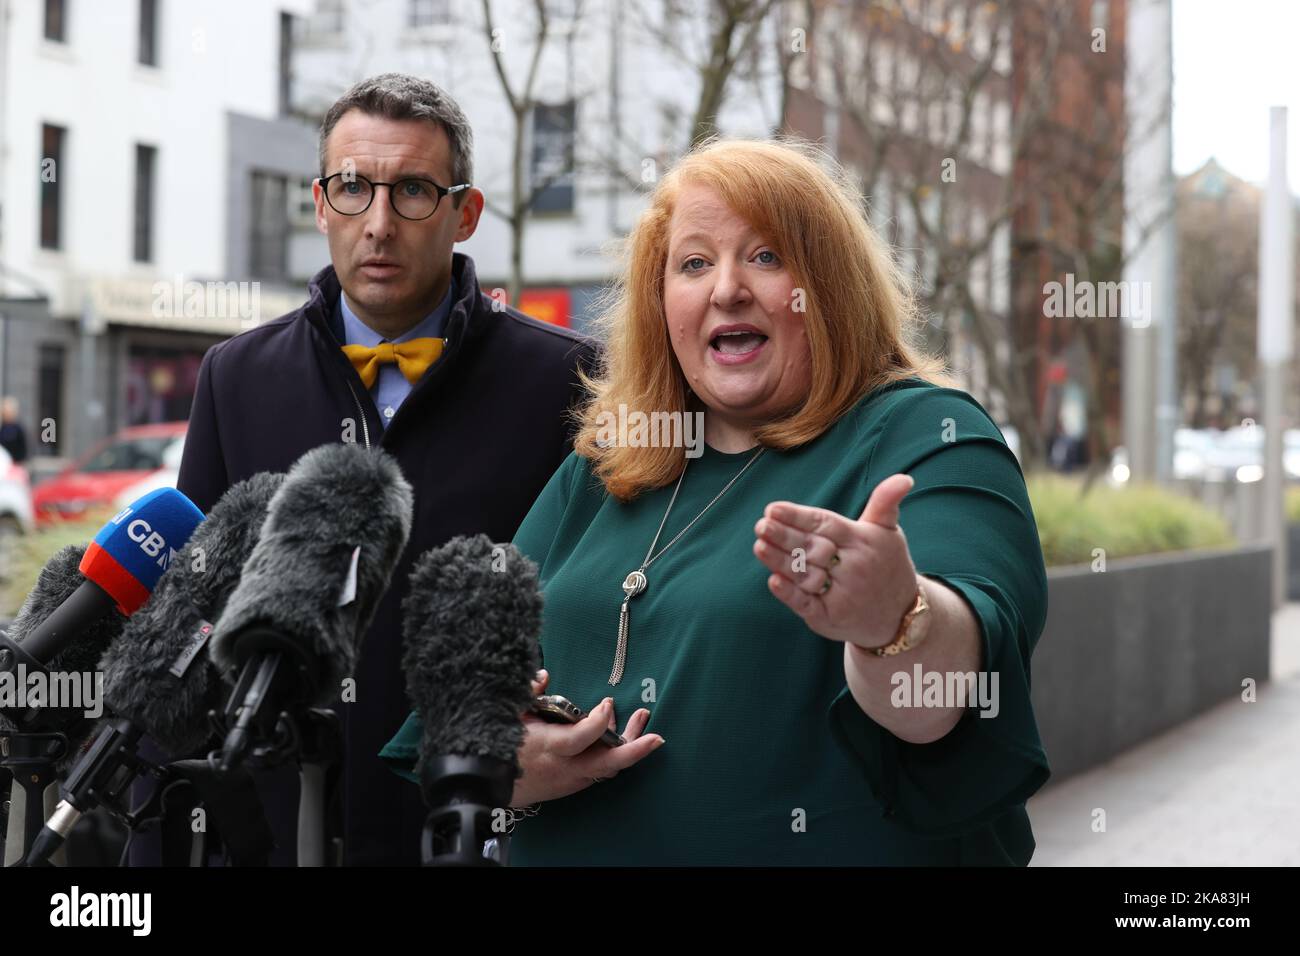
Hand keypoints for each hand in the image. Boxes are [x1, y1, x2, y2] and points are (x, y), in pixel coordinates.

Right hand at [510, 669, 665, 806]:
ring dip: (628, 744)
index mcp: (549, 748)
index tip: (607, 703)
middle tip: (656, 736)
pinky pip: (600, 768)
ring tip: (640, 716)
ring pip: (609, 766)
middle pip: (608, 763)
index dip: (598, 722)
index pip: (581, 738)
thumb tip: (543, 675)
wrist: (487, 789)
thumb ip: (528, 694)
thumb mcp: (508, 716)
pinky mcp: (573, 784)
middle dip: (635, 749)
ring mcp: (571, 778)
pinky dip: (611, 749)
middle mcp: (566, 767)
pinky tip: (615, 729)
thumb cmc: (497, 748)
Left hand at [752, 473, 919, 648]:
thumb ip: (885, 503)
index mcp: (861, 541)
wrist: (901, 617)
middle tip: (761, 525)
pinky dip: (790, 594)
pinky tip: (773, 580)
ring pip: (805, 575)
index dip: (798, 516)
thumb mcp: (888, 533)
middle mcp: (853, 567)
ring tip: (759, 546)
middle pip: (812, 548)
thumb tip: (904, 478)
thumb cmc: (887, 565)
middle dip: (784, 537)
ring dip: (780, 562)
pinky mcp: (831, 617)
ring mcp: (842, 594)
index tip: (773, 508)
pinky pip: (807, 604)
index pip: (825, 524)